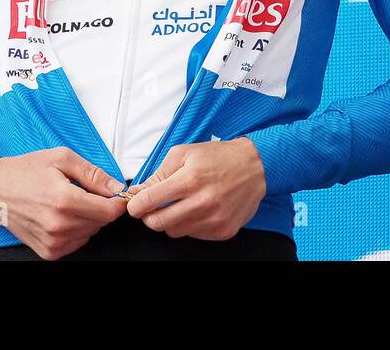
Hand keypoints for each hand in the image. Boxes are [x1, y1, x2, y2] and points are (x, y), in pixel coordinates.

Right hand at [0, 148, 127, 259]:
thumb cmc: (26, 171)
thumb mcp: (62, 159)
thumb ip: (94, 174)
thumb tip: (116, 188)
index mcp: (64, 200)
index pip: (109, 212)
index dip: (118, 203)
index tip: (117, 195)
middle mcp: (58, 225)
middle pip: (100, 223)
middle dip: (99, 207)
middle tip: (82, 191)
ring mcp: (52, 241)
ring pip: (89, 233)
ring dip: (86, 218)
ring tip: (67, 202)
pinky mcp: (47, 251)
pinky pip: (76, 243)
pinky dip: (75, 230)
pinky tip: (60, 215)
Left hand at [124, 137, 266, 240]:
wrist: (254, 167)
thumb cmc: (218, 157)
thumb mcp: (183, 153)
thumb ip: (158, 173)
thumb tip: (138, 191)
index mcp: (189, 180)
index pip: (149, 202)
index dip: (135, 205)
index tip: (134, 204)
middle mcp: (202, 202)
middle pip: (158, 223)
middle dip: (149, 216)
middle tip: (154, 206)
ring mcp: (213, 220)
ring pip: (174, 232)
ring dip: (170, 220)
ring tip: (180, 204)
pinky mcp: (223, 231)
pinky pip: (193, 235)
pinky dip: (189, 225)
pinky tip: (197, 210)